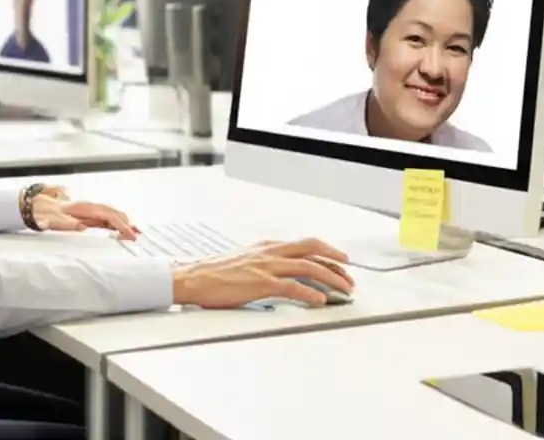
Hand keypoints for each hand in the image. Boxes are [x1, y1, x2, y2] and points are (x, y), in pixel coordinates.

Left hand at [30, 186, 138, 240]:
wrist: (44, 208)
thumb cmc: (51, 216)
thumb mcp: (56, 221)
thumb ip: (68, 224)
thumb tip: (82, 227)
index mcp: (86, 208)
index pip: (110, 216)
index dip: (122, 225)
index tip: (131, 236)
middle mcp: (92, 207)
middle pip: (115, 213)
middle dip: (127, 225)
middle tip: (136, 238)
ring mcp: (93, 209)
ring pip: (114, 214)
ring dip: (124, 224)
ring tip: (134, 235)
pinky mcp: (92, 215)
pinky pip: (108, 218)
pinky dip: (117, 224)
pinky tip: (121, 232)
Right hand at [172, 238, 353, 308]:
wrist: (193, 277)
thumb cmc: (215, 273)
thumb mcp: (245, 260)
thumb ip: (265, 263)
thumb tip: (281, 272)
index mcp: (267, 246)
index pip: (305, 244)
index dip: (326, 252)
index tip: (339, 260)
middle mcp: (270, 252)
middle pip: (313, 249)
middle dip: (336, 261)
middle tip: (350, 274)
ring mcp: (267, 267)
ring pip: (309, 267)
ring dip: (331, 278)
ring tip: (344, 289)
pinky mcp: (261, 283)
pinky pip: (293, 287)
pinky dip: (310, 294)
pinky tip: (320, 300)